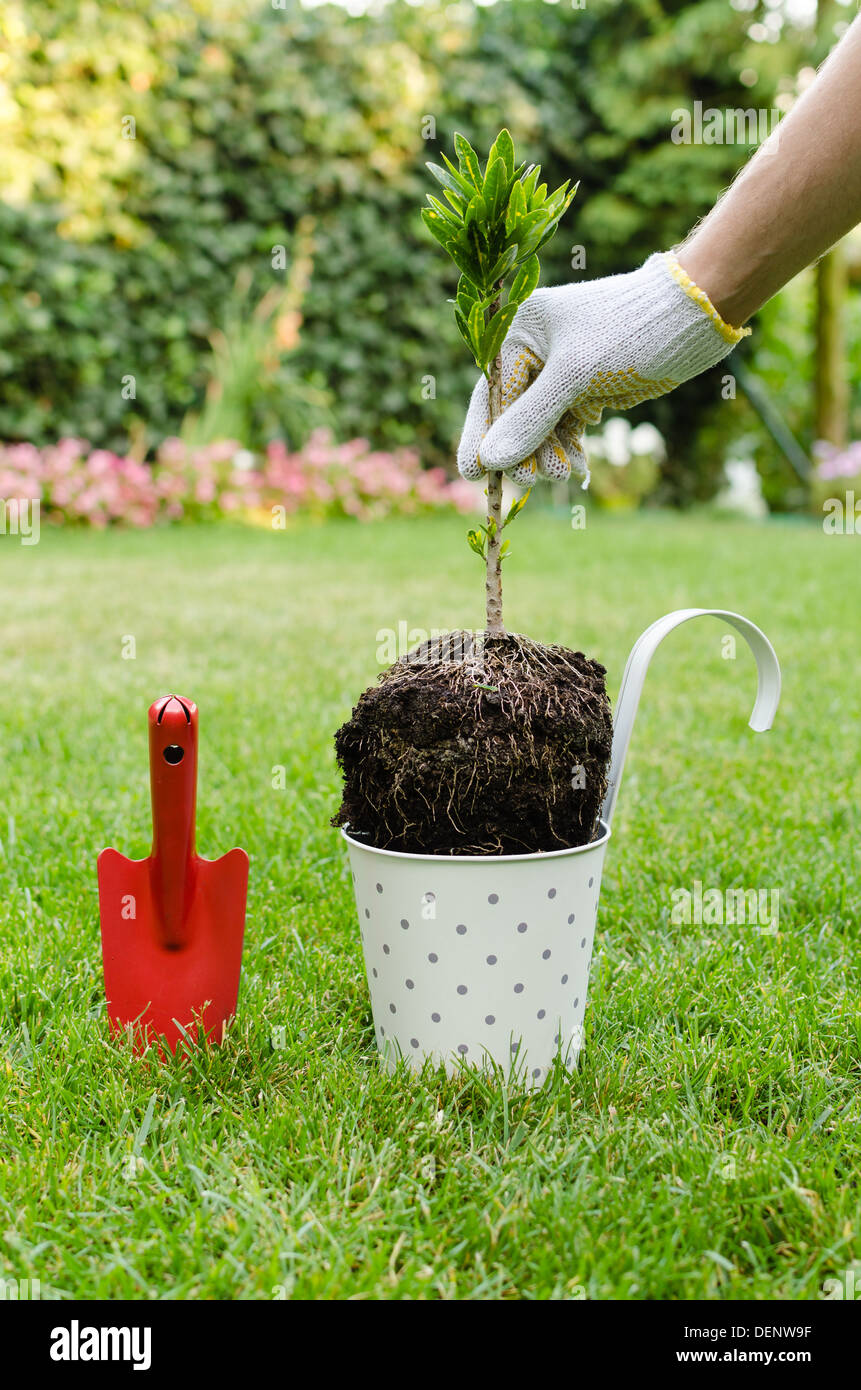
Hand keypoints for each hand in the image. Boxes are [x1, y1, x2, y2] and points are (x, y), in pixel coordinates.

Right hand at [457, 252, 748, 489]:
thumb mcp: (576, 376)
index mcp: (520, 329)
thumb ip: (531, 419)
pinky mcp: (586, 388)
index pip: (491, 392)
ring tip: (561, 475)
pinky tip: (576, 467)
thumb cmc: (630, 332)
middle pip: (513, 412)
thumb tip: (491, 461)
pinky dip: (567, 448)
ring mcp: (561, 371)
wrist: (692, 319)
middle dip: (521, 449)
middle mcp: (536, 350)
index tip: (475, 474)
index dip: (483, 434)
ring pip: (540, 425)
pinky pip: (564, 427)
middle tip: (530, 482)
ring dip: (546, 453)